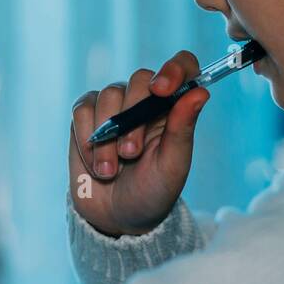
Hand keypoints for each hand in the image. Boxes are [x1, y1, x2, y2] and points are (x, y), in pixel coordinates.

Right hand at [68, 51, 208, 237]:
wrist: (116, 216)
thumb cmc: (153, 191)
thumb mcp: (172, 165)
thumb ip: (183, 128)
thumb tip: (200, 92)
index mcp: (175, 107)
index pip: (182, 66)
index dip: (173, 68)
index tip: (161, 89)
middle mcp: (145, 100)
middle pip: (140, 79)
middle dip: (133, 118)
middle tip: (131, 154)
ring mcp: (114, 106)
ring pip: (108, 96)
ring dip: (108, 138)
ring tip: (111, 171)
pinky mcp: (86, 116)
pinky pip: (83, 110)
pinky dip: (86, 139)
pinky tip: (94, 162)